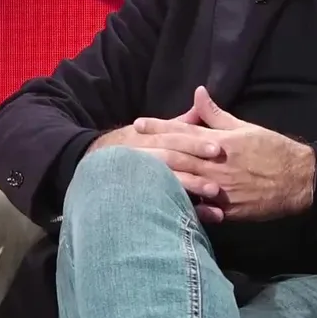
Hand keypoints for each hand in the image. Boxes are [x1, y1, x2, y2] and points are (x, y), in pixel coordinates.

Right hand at [88, 106, 226, 222]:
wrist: (96, 169)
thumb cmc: (131, 147)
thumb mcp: (150, 131)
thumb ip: (177, 123)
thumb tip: (199, 101)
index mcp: (147, 139)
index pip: (173, 139)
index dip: (195, 143)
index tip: (217, 147)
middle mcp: (144, 158)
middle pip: (171, 160)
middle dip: (195, 165)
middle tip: (220, 168)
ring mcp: (143, 180)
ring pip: (168, 183)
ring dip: (192, 188)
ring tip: (214, 193)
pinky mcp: (144, 200)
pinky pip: (166, 206)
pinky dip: (189, 211)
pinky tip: (207, 216)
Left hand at [134, 86, 315, 222]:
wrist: (299, 180)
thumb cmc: (272, 149)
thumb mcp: (246, 128)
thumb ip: (217, 115)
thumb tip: (198, 94)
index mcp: (221, 142)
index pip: (184, 131)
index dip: (160, 127)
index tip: (139, 123)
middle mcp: (217, 165)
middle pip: (178, 157)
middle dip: (152, 151)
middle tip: (128, 146)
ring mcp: (220, 189)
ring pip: (184, 182)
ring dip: (160, 178)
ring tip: (137, 175)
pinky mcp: (227, 209)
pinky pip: (200, 208)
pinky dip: (182, 205)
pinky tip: (163, 204)